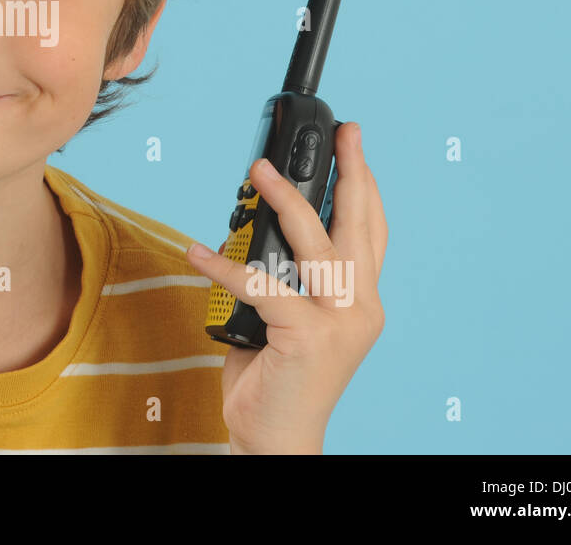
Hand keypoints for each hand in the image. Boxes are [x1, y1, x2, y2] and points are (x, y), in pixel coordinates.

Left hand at [187, 122, 386, 453]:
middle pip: (359, 228)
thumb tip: (248, 230)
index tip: (355, 143)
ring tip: (257, 170)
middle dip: (351, 174)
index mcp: (361, 300)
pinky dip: (225, 266)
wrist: (275, 436)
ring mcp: (339, 325)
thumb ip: (285, 276)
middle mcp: (361, 309)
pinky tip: (199, 252)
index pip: (371, 231)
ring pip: (316, 247)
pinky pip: (262, 287)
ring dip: (285, 203)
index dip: (366, 185)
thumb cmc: (277, 373)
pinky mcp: (308, 340)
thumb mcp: (288, 316)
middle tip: (342, 134)